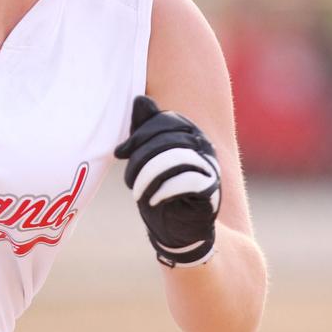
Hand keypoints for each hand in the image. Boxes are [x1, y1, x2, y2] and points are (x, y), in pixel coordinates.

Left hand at [113, 95, 220, 266]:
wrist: (181, 231)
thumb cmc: (160, 191)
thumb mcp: (147, 157)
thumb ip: (145, 130)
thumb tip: (140, 99)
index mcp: (191, 133)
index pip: (164, 119)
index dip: (138, 135)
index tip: (120, 153)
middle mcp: (204, 146)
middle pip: (165, 138)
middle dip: (139, 159)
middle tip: (129, 179)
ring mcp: (210, 167)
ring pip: (171, 159)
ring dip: (147, 178)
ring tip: (139, 193)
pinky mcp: (210, 190)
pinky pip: (181, 183)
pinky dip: (161, 193)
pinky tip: (154, 202)